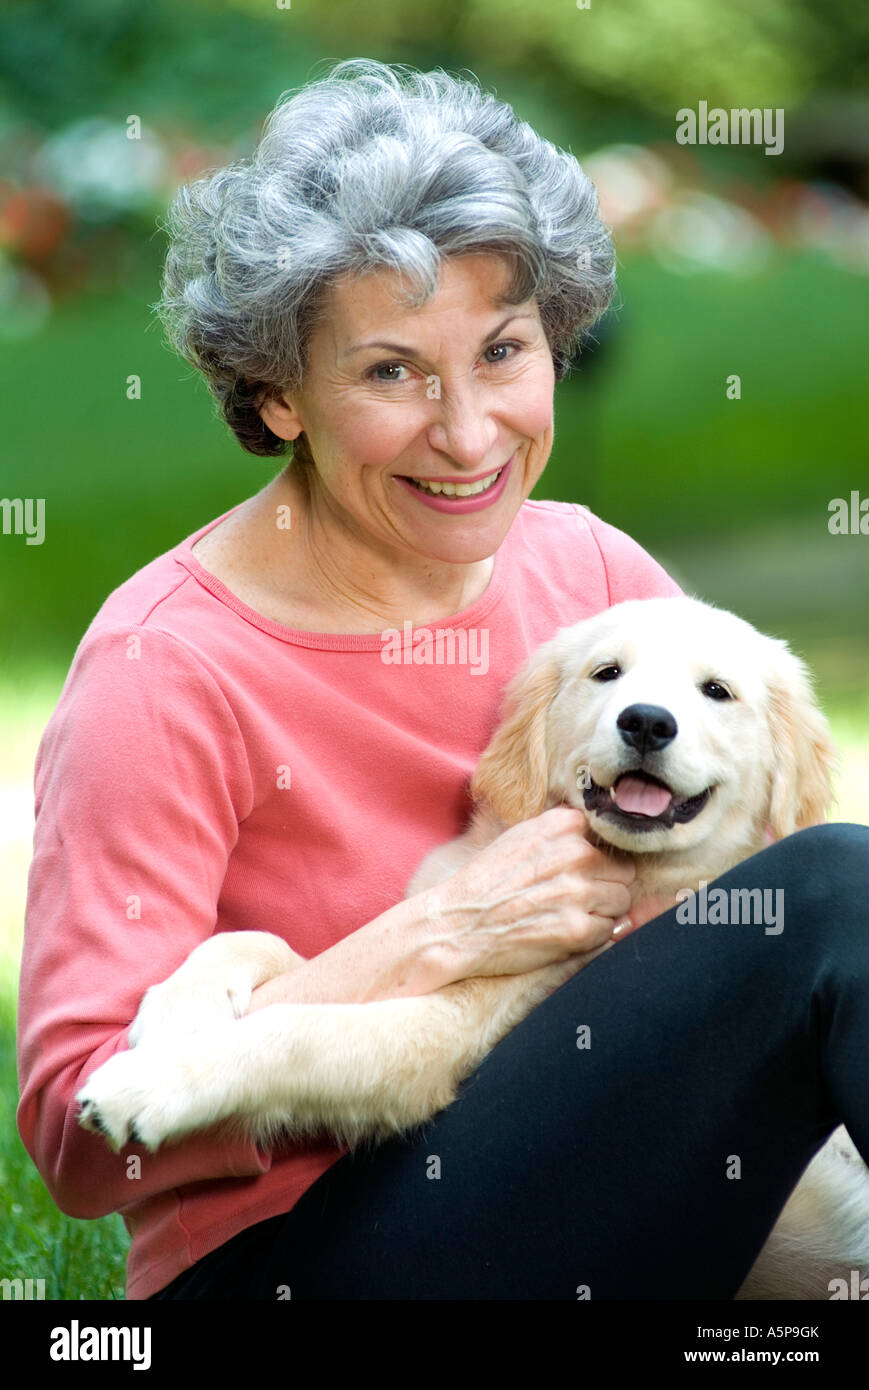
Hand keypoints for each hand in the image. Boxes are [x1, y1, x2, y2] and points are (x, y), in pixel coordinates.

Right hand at [421, 805, 634, 985]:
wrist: (456, 925)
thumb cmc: (487, 883)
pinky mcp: (578, 929)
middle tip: (572, 899)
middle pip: (624, 871)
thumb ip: (563, 834)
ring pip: (622, 901)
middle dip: (605, 886)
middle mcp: (575, 853)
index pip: (610, 840)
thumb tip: (605, 845)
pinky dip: (592, 935)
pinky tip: (562, 932)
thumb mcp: (521, 838)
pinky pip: (609, 930)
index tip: (577, 873)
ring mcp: (579, 891)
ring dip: (601, 912)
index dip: (597, 860)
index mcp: (563, 825)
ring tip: (567, 915)